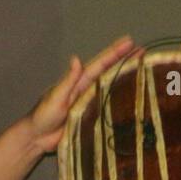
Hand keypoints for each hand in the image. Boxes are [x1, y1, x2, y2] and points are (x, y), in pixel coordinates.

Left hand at [27, 35, 138, 153]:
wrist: (38, 137)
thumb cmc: (43, 115)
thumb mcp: (56, 97)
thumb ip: (68, 81)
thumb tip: (76, 60)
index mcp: (79, 83)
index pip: (100, 64)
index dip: (115, 53)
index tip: (129, 42)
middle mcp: (87, 89)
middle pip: (109, 71)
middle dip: (124, 59)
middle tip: (142, 50)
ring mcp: (91, 102)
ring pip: (111, 85)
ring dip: (125, 76)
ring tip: (142, 67)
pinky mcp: (93, 116)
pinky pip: (110, 104)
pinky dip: (121, 97)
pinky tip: (132, 94)